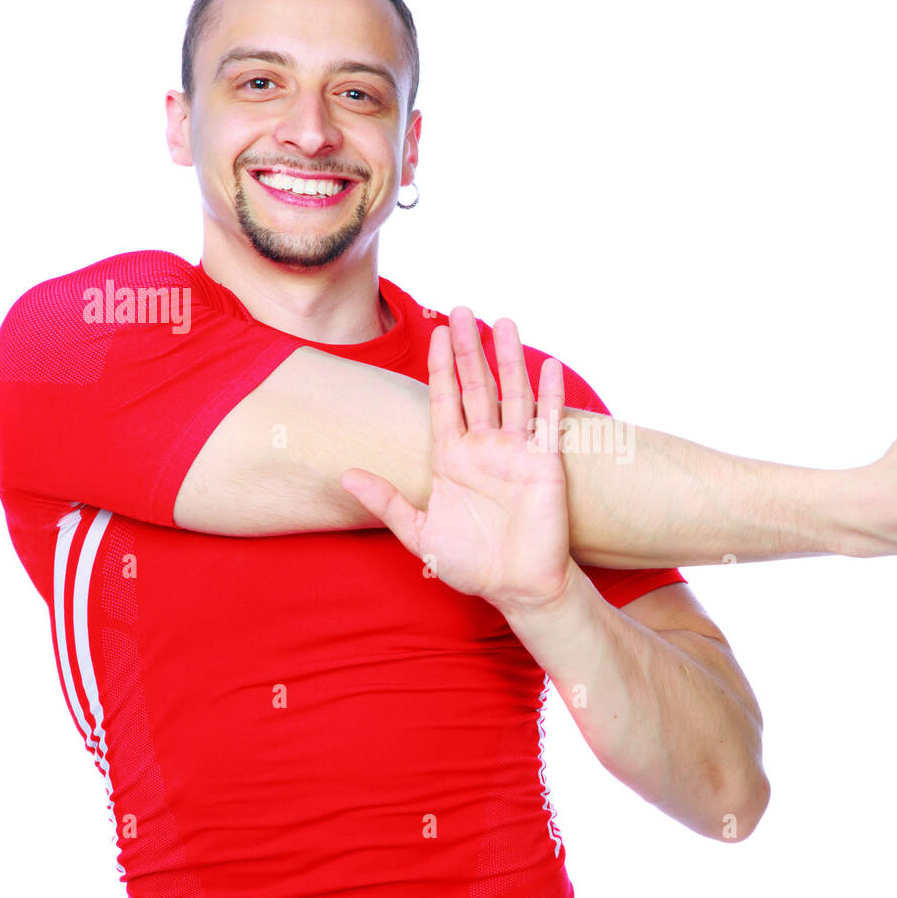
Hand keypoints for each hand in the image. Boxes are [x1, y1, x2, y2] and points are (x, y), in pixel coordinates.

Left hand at [340, 306, 576, 610]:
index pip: (444, 400)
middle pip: (475, 387)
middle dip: (468, 350)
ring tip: (503, 322)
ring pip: (512, 395)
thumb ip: (386, 502)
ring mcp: (516, 453)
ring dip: (508, 359)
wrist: (516, 587)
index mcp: (452, 458)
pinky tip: (550, 365)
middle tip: (463, 310)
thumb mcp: (419, 533)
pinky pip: (548, 422)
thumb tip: (346, 476)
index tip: (436, 333)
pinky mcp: (545, 464)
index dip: (440, 367)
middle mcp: (485, 448)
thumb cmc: (469, 564)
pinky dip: (550, 394)